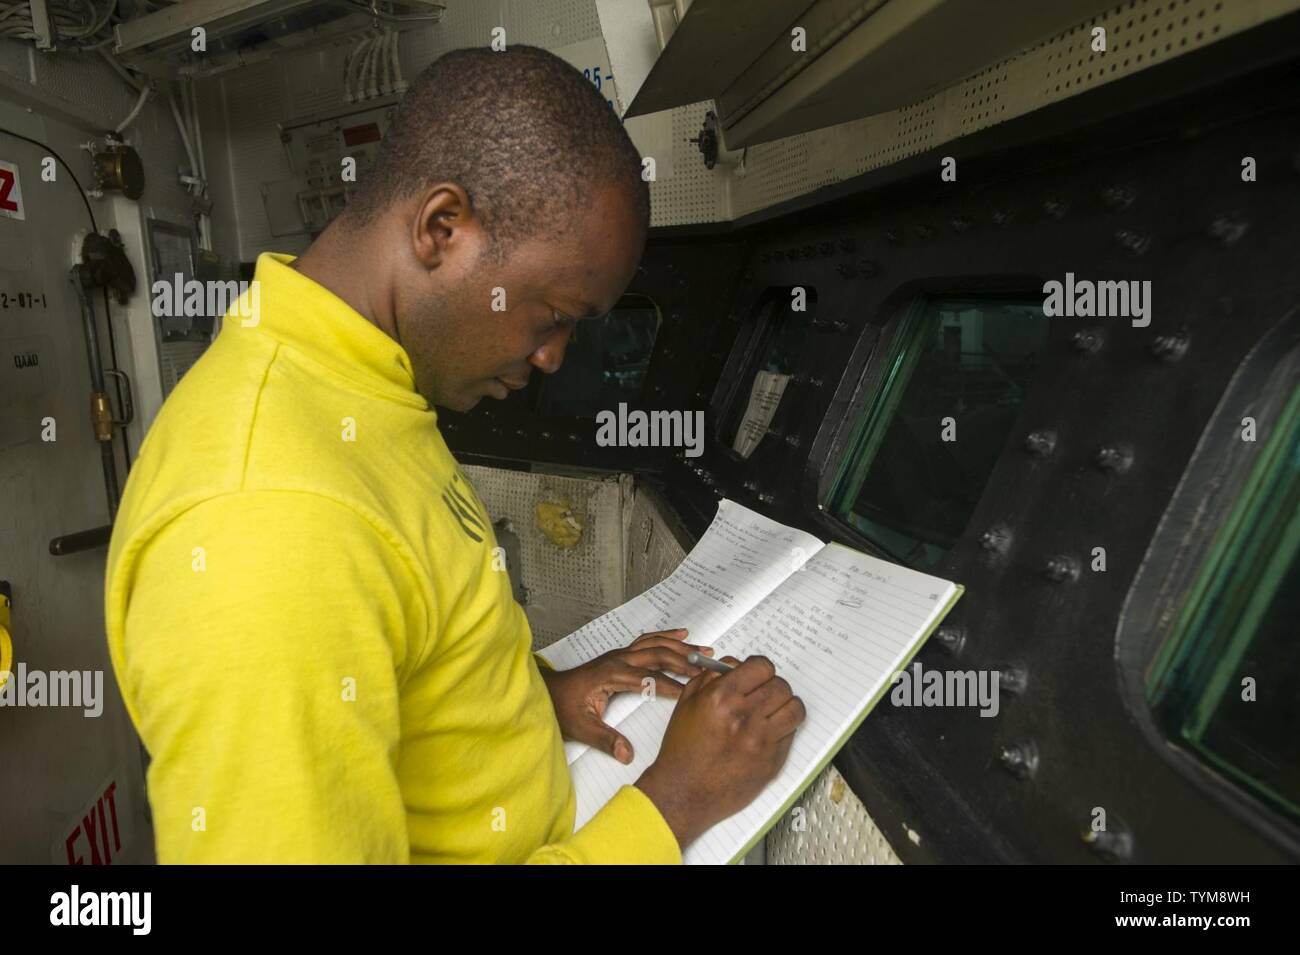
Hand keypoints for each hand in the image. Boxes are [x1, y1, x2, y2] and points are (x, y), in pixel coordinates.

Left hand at [538, 629, 713, 763]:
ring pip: (655, 645)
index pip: (649, 679)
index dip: (672, 685)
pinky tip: (682, 634)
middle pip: (657, 655)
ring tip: (704, 650)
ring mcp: (619, 654)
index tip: (692, 692)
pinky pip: (648, 641)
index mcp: (611, 674)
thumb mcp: (583, 728)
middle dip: (684, 661)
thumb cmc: (564, 708)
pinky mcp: (620, 655)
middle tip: (707, 670)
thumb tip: (627, 754)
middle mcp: (618, 659)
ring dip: (681, 647)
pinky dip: (666, 636)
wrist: (550, 692)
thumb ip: (606, 740)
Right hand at [635, 655, 804, 848]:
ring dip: (784, 705)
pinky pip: (792, 732)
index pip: (761, 667)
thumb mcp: (686, 704)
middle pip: (780, 685)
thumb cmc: (682, 751)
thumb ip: (710, 678)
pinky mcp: (772, 760)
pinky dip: (784, 727)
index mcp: (721, 698)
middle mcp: (744, 716)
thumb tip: (734, 665)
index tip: (757, 674)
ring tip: (772, 711)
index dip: (760, 668)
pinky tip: (768, 731)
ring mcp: (761, 740)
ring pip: (794, 707)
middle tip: (762, 693)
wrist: (684, 792)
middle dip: (772, 686)